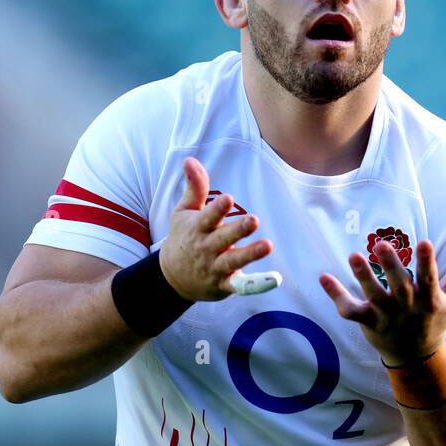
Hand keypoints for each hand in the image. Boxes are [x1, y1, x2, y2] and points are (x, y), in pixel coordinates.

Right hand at [160, 157, 272, 300]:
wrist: (172, 277)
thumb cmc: (184, 237)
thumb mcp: (183, 212)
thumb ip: (194, 187)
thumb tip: (190, 159)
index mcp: (198, 228)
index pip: (208, 217)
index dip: (218, 208)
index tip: (229, 199)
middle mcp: (207, 247)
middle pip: (223, 238)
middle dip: (238, 230)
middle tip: (254, 220)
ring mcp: (216, 267)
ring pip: (234, 261)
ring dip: (250, 255)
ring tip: (267, 245)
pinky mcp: (225, 284)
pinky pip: (241, 286)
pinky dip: (256, 285)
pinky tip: (274, 279)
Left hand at [319, 239, 445, 365]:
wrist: (415, 358)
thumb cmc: (433, 320)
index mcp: (428, 300)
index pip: (430, 278)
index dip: (428, 261)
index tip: (425, 242)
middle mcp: (406, 308)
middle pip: (398, 286)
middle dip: (390, 265)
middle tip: (381, 244)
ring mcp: (386, 316)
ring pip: (372, 296)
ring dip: (362, 277)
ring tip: (353, 255)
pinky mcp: (367, 322)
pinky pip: (349, 310)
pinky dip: (335, 295)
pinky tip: (323, 276)